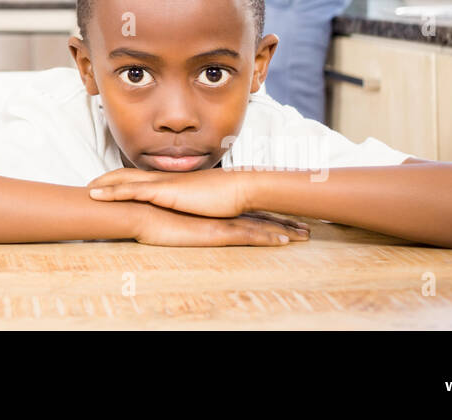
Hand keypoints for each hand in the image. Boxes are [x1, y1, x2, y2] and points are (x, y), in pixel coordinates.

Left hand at [88, 166, 248, 217]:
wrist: (239, 189)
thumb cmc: (226, 197)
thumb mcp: (203, 202)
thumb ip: (192, 204)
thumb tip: (189, 210)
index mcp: (172, 181)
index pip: (141, 177)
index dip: (122, 180)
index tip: (107, 185)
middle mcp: (163, 179)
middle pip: (127, 175)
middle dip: (107, 180)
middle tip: (89, 186)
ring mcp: (162, 184)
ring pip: (124, 181)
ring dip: (103, 185)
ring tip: (85, 191)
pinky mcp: (163, 192)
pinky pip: (131, 191)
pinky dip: (111, 192)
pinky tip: (96, 195)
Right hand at [130, 202, 310, 246]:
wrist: (144, 210)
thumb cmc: (154, 212)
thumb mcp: (176, 213)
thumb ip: (186, 214)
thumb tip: (189, 217)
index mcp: (215, 209)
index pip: (248, 212)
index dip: (268, 215)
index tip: (286, 219)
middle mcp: (223, 213)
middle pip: (261, 217)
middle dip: (285, 222)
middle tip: (307, 227)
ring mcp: (223, 221)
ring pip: (261, 226)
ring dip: (285, 230)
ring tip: (306, 235)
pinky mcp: (218, 231)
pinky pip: (249, 236)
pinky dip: (269, 237)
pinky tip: (285, 241)